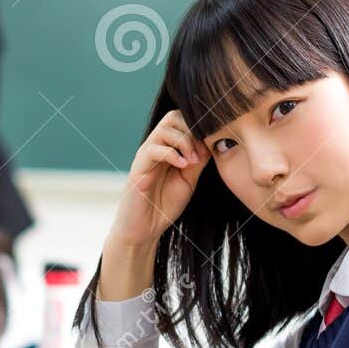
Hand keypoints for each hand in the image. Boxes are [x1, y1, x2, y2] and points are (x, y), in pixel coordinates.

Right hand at [98, 110, 207, 299]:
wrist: (144, 229)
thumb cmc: (164, 205)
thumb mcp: (188, 180)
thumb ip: (197, 161)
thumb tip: (210, 143)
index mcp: (167, 148)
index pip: (181, 120)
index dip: (197, 128)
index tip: (207, 148)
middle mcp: (155, 148)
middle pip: (172, 117)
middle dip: (191, 131)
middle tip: (199, 154)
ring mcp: (145, 157)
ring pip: (164, 129)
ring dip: (183, 142)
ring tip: (191, 162)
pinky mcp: (138, 169)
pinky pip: (154, 149)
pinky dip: (171, 154)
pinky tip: (182, 166)